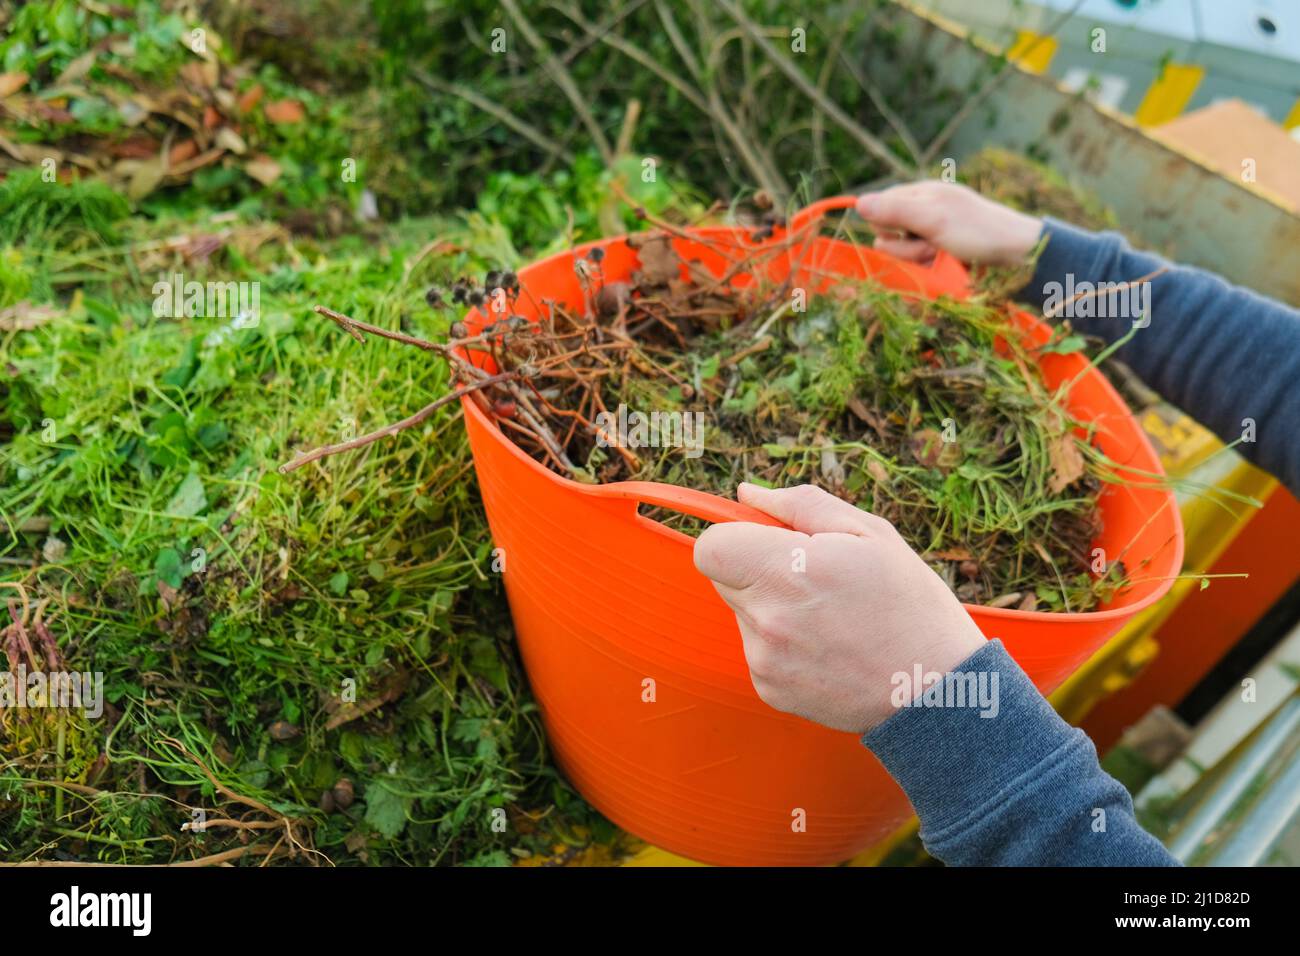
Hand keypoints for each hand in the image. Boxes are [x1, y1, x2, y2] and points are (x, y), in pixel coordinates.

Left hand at [694, 483, 985, 734]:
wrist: (938, 691)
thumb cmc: (909, 604)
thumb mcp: (870, 534)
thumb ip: (799, 505)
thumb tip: (747, 492)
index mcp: (788, 572)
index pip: (710, 547)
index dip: (733, 536)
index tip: (766, 538)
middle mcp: (767, 619)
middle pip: (723, 577)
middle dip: (756, 566)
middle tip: (813, 575)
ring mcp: (765, 659)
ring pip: (742, 612)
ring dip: (770, 604)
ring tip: (830, 615)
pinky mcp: (769, 689)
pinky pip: (758, 648)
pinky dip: (782, 642)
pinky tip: (828, 646)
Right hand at [856, 181, 1042, 267]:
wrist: (1018, 258)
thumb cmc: (979, 231)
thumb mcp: (934, 218)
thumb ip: (895, 211)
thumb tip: (857, 203)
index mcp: (922, 194)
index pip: (879, 206)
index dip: (885, 222)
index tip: (906, 229)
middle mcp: (923, 214)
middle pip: (886, 234)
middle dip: (905, 246)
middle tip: (932, 245)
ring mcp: (930, 237)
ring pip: (898, 254)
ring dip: (917, 260)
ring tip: (942, 257)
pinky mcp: (936, 259)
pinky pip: (914, 267)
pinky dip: (926, 270)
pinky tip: (945, 267)